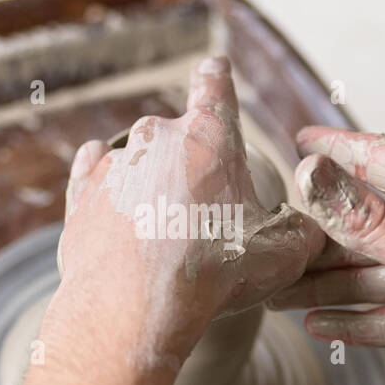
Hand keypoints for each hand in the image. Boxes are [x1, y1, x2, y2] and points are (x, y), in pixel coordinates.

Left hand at [51, 56, 324, 371]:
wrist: (133, 309)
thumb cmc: (211, 274)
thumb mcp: (282, 254)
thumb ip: (301, 231)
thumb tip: (305, 232)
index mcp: (209, 135)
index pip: (215, 83)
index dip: (218, 79)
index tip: (216, 75)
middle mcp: (156, 136)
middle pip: (178, 135)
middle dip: (192, 166)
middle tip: (204, 215)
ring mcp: (113, 164)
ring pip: (138, 161)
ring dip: (151, 185)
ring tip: (164, 233)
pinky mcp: (80, 196)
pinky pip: (94, 176)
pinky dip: (110, 192)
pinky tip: (120, 213)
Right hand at [269, 127, 384, 384]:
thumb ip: (369, 220)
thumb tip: (313, 173)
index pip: (378, 158)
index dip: (335, 149)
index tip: (296, 140)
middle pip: (364, 225)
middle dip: (316, 236)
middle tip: (268, 241)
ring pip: (369, 274)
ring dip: (326, 285)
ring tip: (278, 293)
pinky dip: (354, 321)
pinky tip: (319, 325)